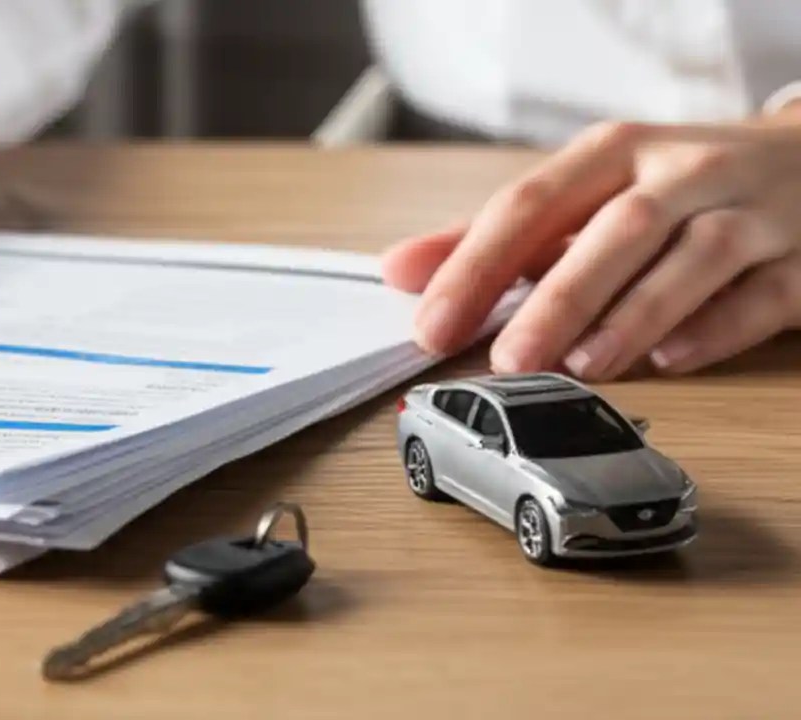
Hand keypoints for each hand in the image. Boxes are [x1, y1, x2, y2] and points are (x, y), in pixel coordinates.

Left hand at [382, 119, 800, 379]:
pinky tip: (670, 358)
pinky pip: (762, 295)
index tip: (431, 324)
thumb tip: (400, 270)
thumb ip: (494, 238)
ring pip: (696, 257)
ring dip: (635, 314)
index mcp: (615, 153)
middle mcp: (684, 172)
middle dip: (557, 297)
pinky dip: (716, 327)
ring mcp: (752, 213)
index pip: (532, 203)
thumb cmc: (672, 187)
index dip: (476, 265)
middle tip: (508, 359)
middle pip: (618, 229)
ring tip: (583, 364)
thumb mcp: (583, 197)